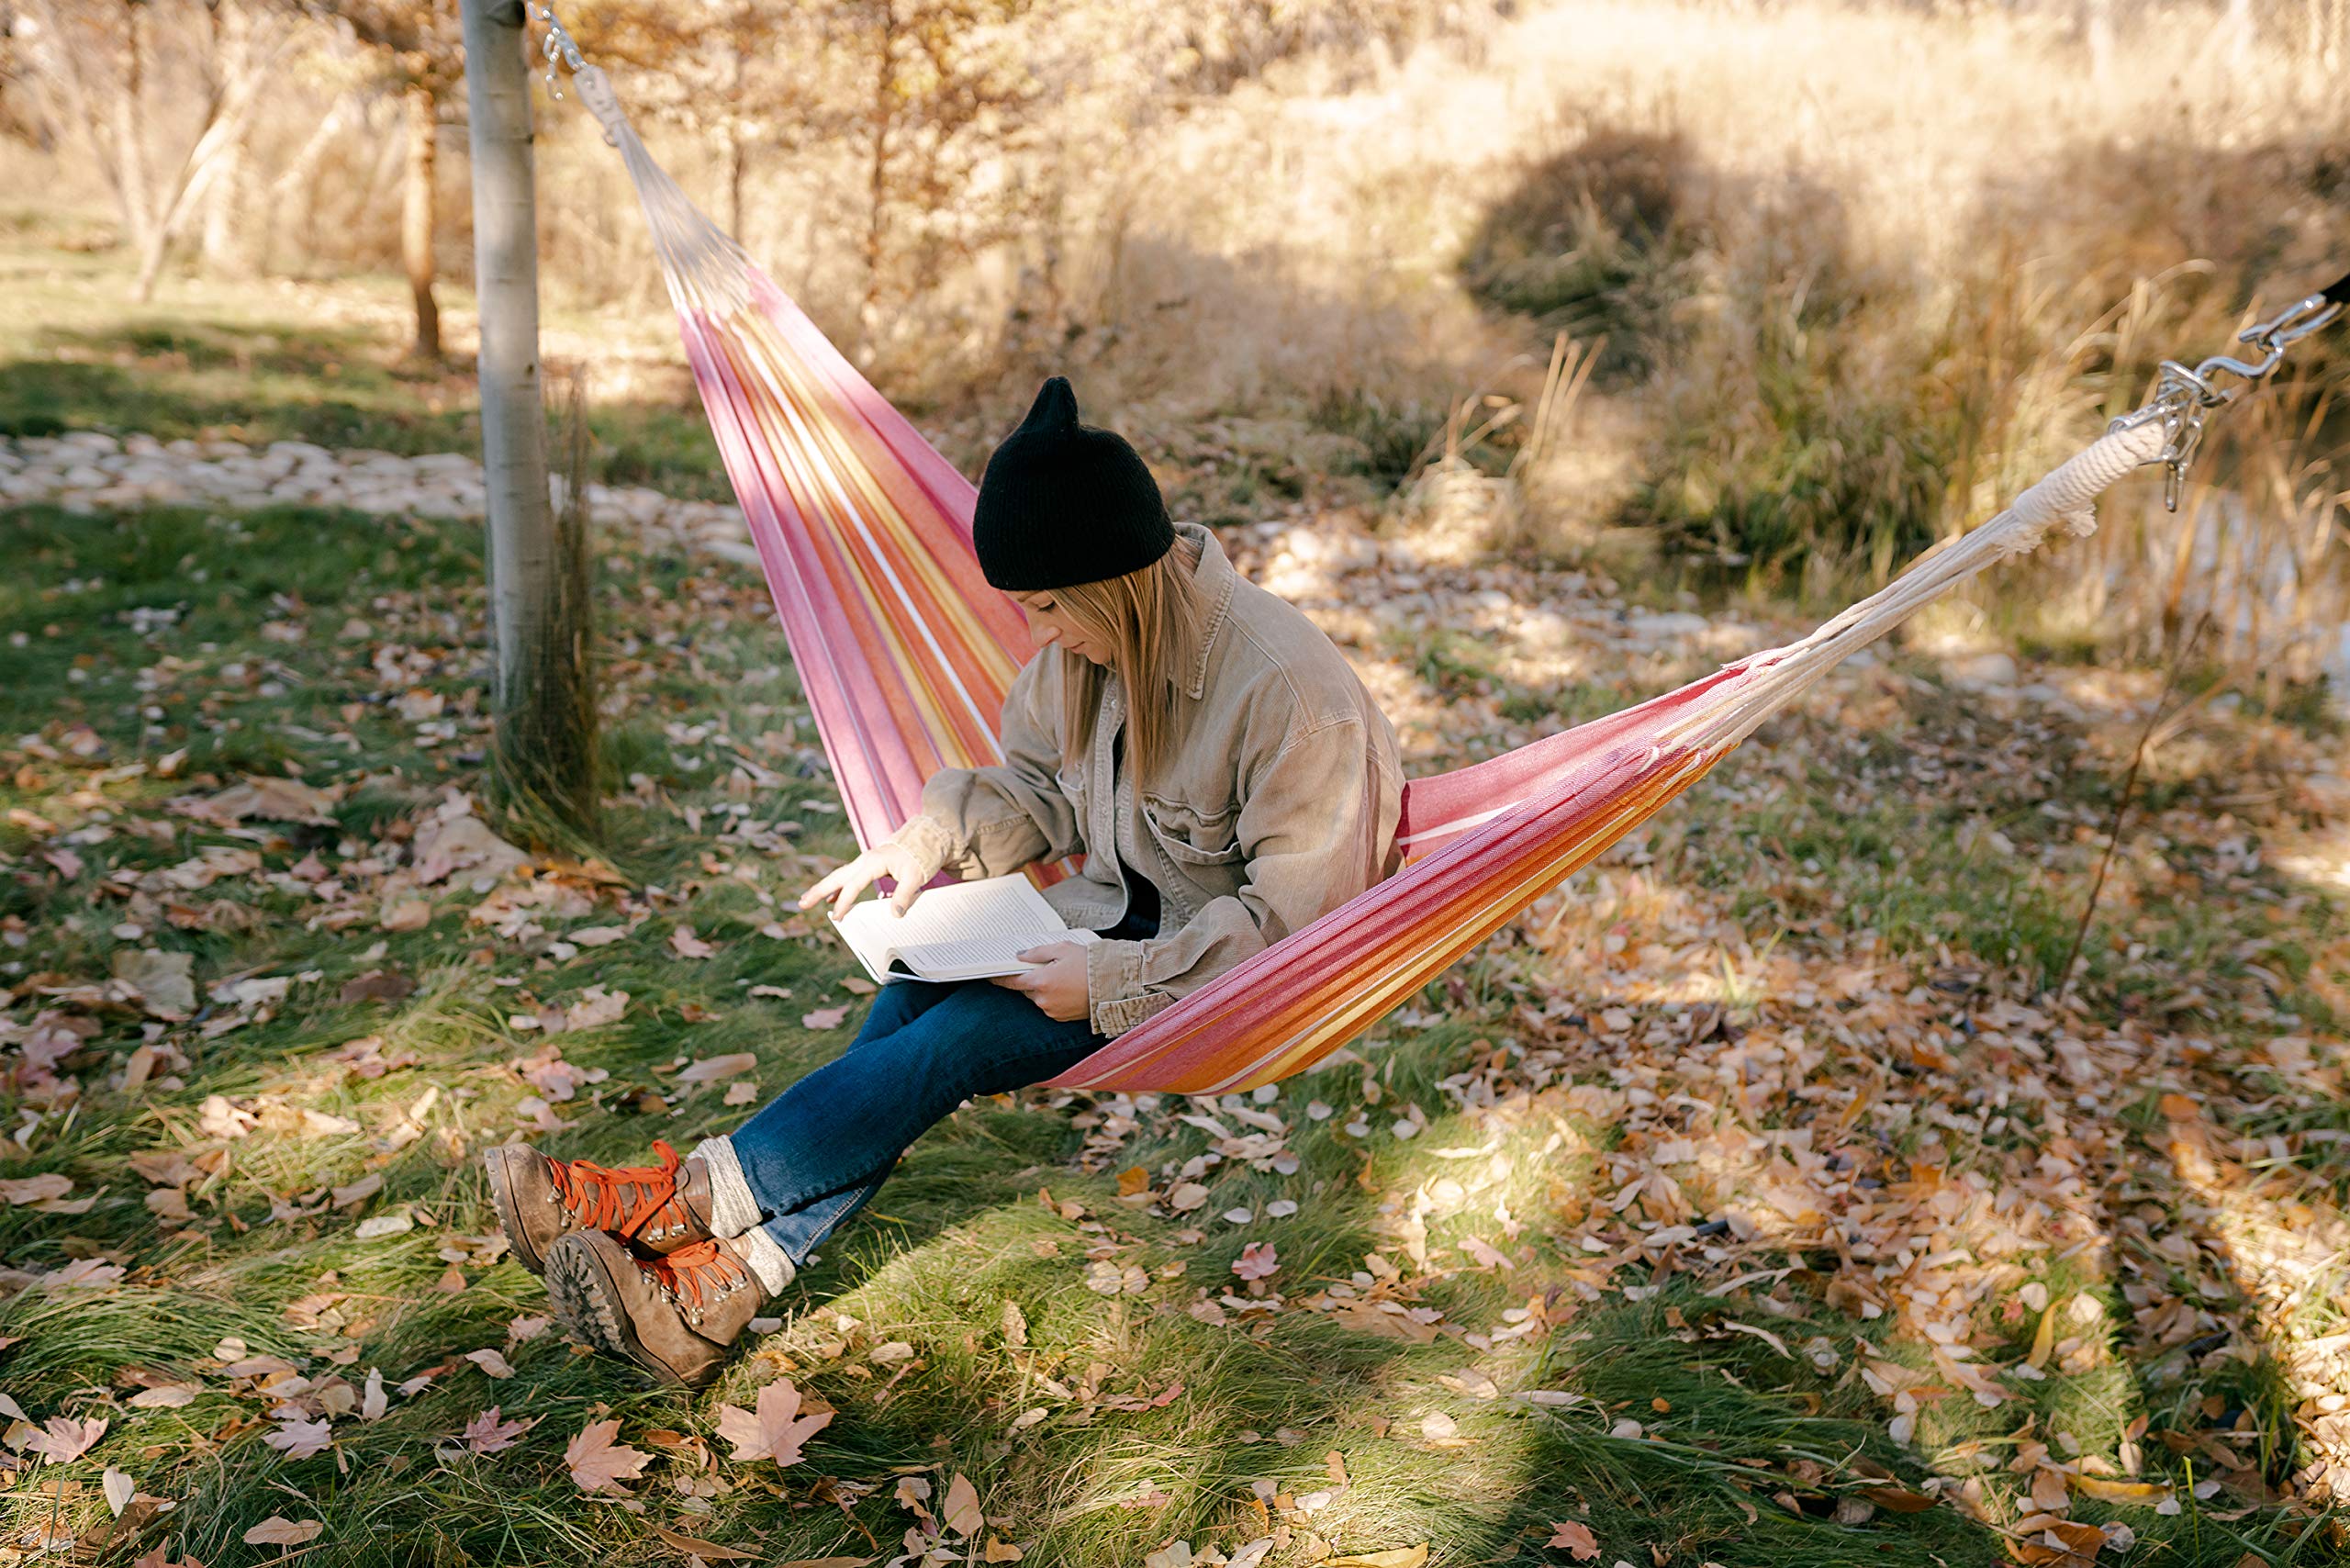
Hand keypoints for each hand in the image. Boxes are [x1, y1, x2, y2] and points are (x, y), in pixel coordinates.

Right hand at [797, 840, 931, 919]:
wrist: (926, 838)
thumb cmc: (920, 856)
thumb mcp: (915, 877)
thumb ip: (904, 895)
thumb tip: (895, 914)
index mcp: (872, 863)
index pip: (853, 885)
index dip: (844, 903)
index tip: (836, 917)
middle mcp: (864, 860)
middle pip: (836, 877)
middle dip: (818, 891)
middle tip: (802, 904)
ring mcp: (864, 861)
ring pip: (839, 876)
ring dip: (823, 888)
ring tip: (806, 900)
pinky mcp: (868, 865)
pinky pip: (848, 877)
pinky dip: (837, 887)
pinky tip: (831, 898)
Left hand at [990, 940, 1089, 1022]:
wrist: (1115, 984)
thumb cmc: (1090, 963)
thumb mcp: (1063, 949)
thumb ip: (1037, 953)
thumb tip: (1019, 956)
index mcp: (1041, 981)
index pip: (1011, 981)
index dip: (998, 978)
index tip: (988, 975)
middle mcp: (1044, 1000)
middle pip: (1026, 989)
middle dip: (1031, 978)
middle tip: (1044, 966)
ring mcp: (1053, 1011)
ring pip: (1038, 997)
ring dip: (1043, 988)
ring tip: (1063, 975)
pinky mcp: (1062, 1018)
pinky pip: (1050, 1006)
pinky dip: (1054, 997)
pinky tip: (1068, 987)